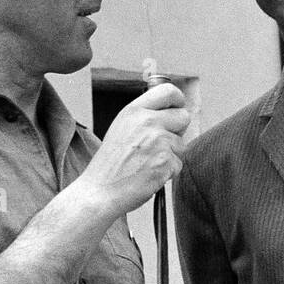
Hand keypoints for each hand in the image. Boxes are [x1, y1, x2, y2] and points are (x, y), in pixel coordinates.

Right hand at [75, 83, 189, 217]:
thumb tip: (173, 111)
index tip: (176, 109)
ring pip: (181, 144)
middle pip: (183, 116)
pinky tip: (148, 175)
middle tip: (161, 143)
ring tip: (147, 162)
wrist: (100, 192)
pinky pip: (178, 164)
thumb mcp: (122, 128)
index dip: (178, 100)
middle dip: (178, 131)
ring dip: (170, 155)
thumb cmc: (110, 164)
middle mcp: (147, 122)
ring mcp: (158, 141)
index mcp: (134, 111)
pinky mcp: (165, 161)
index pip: (169, 91)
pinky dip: (167, 172)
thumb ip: (145, 116)